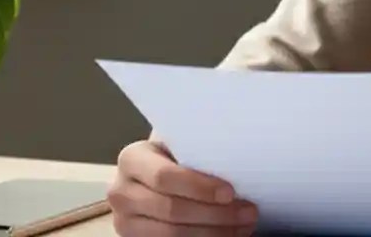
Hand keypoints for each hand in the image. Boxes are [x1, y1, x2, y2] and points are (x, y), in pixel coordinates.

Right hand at [108, 139, 259, 235]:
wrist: (160, 174)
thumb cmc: (179, 153)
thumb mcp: (182, 142)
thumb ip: (198, 146)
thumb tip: (240, 153)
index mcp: (132, 158)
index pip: (165, 177)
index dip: (199, 187)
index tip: (231, 192)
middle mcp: (121, 191)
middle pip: (171, 210)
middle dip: (215, 214)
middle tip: (249, 212)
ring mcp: (125, 221)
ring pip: (172, 234)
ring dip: (214, 233)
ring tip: (244, 226)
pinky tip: (227, 235)